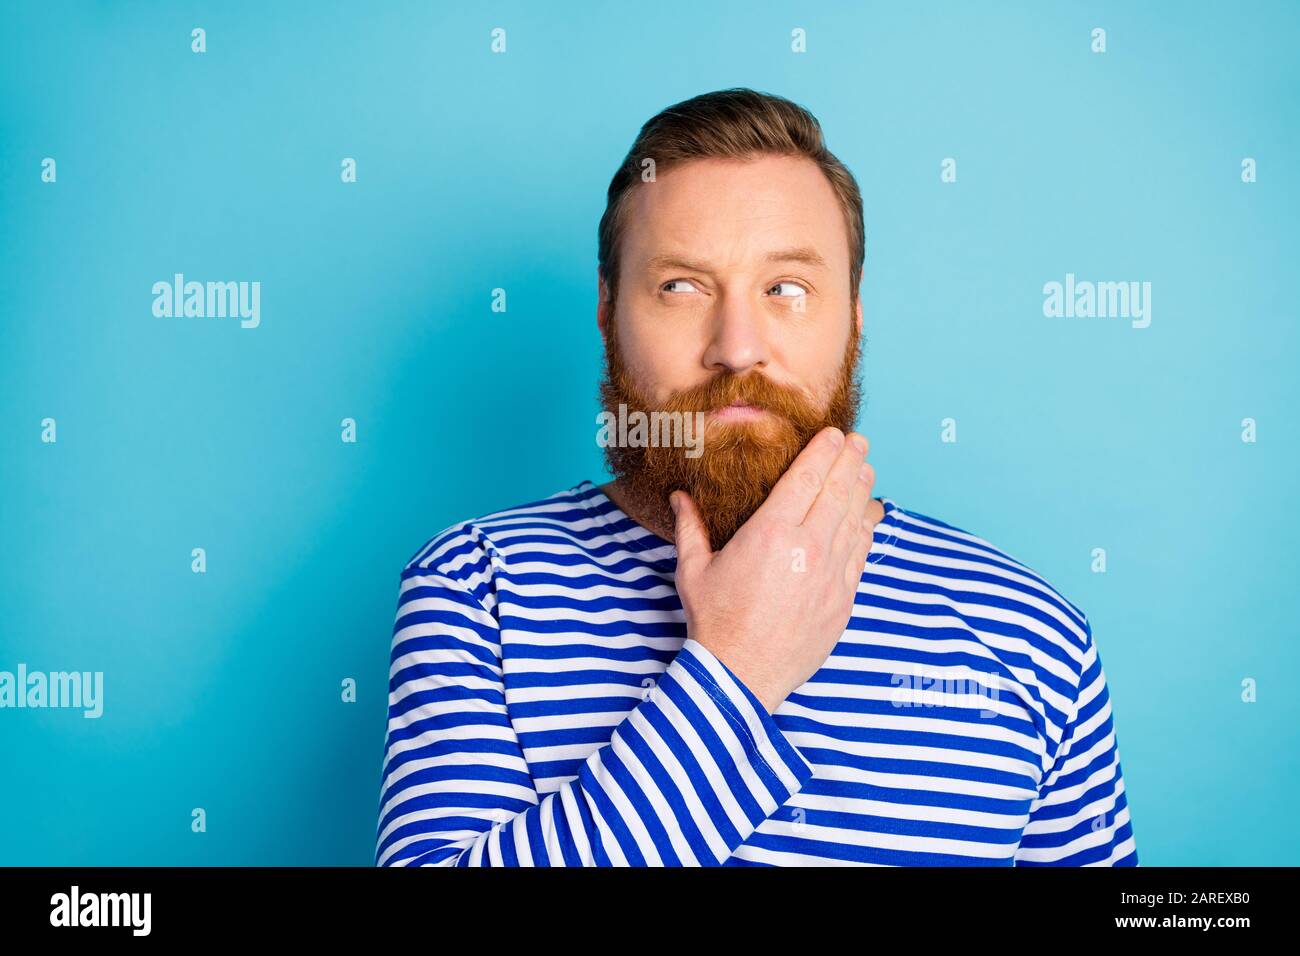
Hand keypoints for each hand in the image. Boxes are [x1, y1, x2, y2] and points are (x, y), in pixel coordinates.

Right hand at [671, 426, 879, 713]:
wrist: (740, 675)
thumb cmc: (714, 622)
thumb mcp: (694, 570)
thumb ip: (691, 527)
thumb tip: (680, 497)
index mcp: (771, 534)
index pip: (807, 478)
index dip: (824, 451)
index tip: (834, 434)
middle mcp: (807, 548)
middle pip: (839, 491)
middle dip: (851, 461)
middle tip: (858, 442)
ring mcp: (831, 574)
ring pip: (856, 519)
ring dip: (863, 489)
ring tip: (867, 468)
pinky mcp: (843, 599)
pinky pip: (861, 553)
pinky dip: (866, 528)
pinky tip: (868, 514)